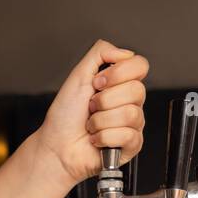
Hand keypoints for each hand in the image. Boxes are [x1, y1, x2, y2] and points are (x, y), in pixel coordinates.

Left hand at [34, 39, 148, 186]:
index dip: (118, 73)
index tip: (97, 83)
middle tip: (91, 107)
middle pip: (137, 90)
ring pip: (130, 114)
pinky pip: (127, 135)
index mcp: (121, 84)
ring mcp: (133, 124)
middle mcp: (130, 102)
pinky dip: (104, 137)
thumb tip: (125, 52)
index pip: (140, 66)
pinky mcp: (132, 145)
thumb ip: (101, 53)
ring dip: (101, 120)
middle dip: (104, 100)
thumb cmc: (65, 117)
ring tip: (91, 125)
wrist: (57, 146)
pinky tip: (96, 139)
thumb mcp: (78, 75)